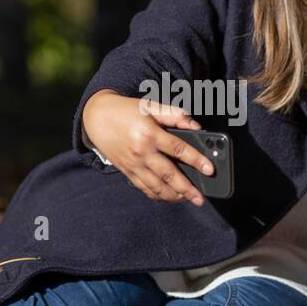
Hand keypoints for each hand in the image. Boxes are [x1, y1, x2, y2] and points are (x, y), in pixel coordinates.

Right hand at [81, 89, 213, 205]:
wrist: (96, 118)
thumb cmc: (127, 110)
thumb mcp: (150, 106)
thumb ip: (175, 115)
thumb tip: (196, 127)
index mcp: (150, 133)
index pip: (178, 149)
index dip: (196, 159)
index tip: (209, 169)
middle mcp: (142, 152)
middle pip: (169, 174)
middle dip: (187, 189)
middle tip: (200, 198)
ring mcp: (133, 164)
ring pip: (156, 186)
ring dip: (173, 196)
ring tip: (188, 199)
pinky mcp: (127, 171)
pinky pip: (143, 188)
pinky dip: (157, 195)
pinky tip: (168, 197)